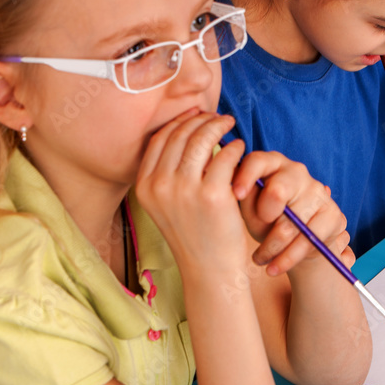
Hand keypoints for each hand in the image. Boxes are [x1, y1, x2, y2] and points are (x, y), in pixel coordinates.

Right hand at [135, 110, 249, 274]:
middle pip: (179, 134)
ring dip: (218, 126)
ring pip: (201, 139)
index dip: (178, 122)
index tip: (196, 115)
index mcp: (144, 186)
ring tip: (229, 124)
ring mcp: (184, 191)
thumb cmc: (194, 233)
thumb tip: (186, 131)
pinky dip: (234, 147)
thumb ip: (169, 171)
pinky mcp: (212, 195)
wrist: (209, 269)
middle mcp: (159, 186)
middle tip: (217, 117)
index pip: (159, 139)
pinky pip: (225, 156)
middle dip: (200, 120)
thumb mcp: (167, 203)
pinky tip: (240, 148)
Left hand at [231, 152, 352, 275]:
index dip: (246, 176)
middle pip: (279, 190)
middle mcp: (297, 172)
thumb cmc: (265, 221)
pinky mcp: (333, 214)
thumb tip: (235, 190)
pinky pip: (308, 240)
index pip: (258, 161)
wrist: (294, 244)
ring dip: (272, 248)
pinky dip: (289, 258)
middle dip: (264, 217)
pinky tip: (275, 267)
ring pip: (292, 224)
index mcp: (272, 163)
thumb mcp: (250, 211)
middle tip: (255, 234)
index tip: (236, 195)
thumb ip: (245, 200)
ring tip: (259, 259)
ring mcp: (318, 191)